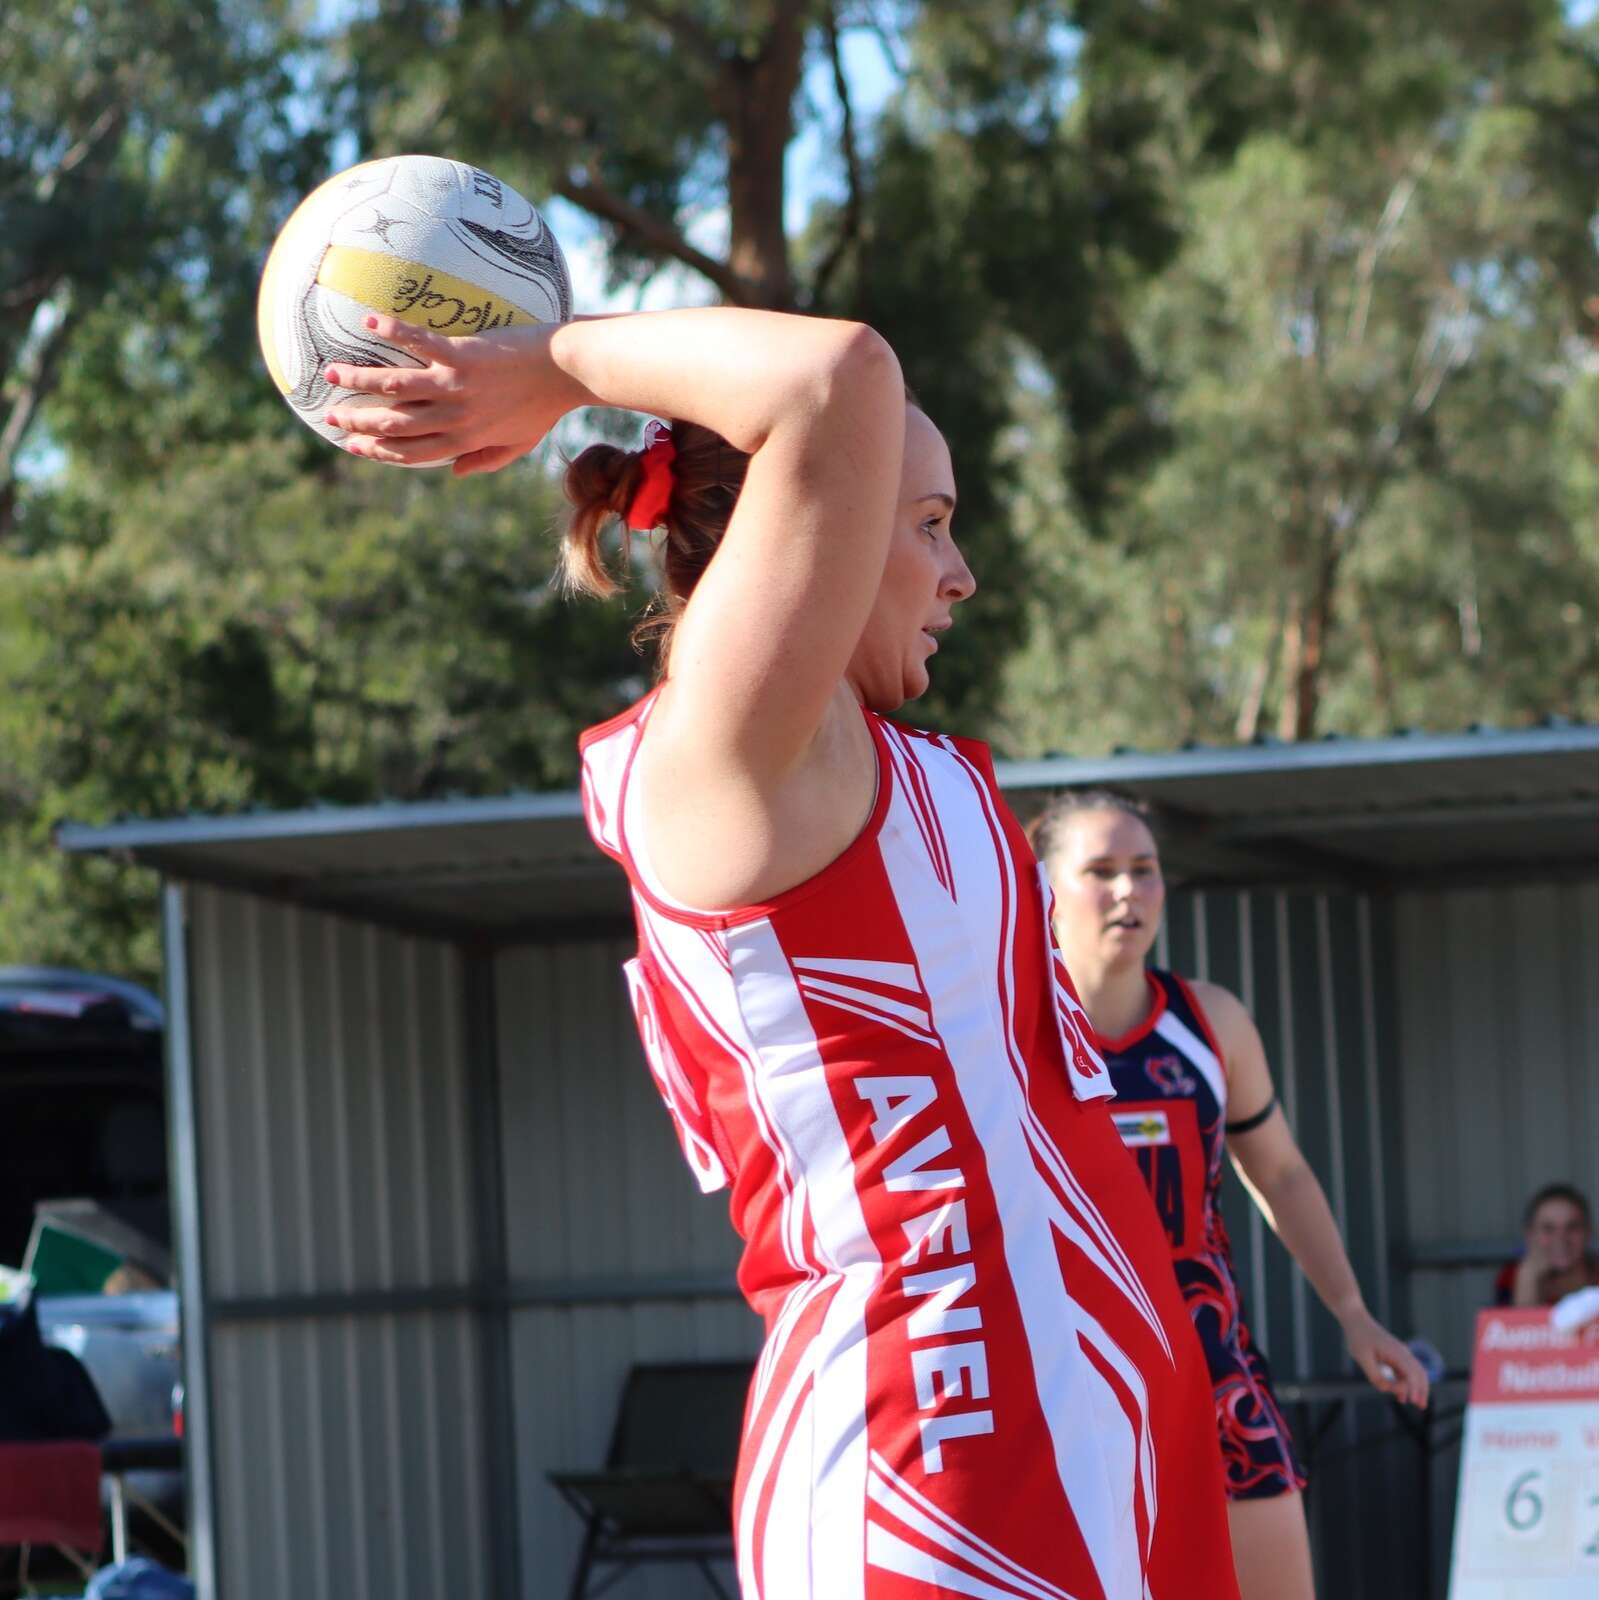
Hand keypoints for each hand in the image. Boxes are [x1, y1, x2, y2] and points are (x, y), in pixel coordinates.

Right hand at [323, 315, 589, 474]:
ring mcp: (458, 386)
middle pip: (396, 424)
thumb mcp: (519, 442)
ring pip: (397, 389)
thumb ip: (486, 459)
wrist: (567, 371)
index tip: (354, 446)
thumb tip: (454, 474)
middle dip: (359, 423)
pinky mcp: (464, 355)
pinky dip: (393, 333)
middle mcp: (457, 417)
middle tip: (331, 416)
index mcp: (467, 440)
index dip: (380, 452)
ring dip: (360, 382)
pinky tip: (369, 323)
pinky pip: (421, 343)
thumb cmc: (546, 405)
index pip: (413, 453)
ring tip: (332, 375)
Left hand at [1341, 1307, 1429, 1408]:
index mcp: (1396, 1352)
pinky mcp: (1395, 1355)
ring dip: (1416, 1387)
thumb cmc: (1358, 1337)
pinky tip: (1401, 1395)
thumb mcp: (1362, 1358)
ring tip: (1414, 1403)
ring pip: (1414, 1373)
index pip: (1411, 1373)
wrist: (1356, 1319)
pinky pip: (1405, 1371)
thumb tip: (1386, 1390)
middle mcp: (1402, 1353)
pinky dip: (1407, 1383)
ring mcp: (1400, 1353)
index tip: (1410, 1401)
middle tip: (1421, 1406)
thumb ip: (1374, 1375)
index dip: (1413, 1388)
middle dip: (1421, 1390)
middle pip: (1419, 1373)